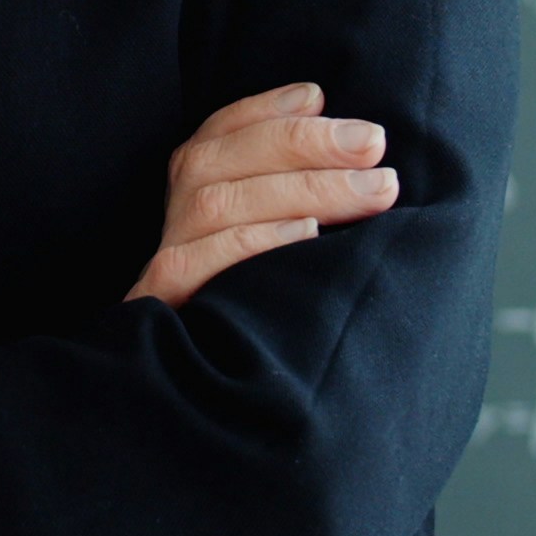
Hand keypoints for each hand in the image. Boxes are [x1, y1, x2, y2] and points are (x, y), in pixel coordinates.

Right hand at [123, 81, 396, 307]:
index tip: (318, 96)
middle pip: (210, 164)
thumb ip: (304, 198)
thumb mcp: (295, 257)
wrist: (244, 438)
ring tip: (372, 190)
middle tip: (375, 146)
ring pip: (212, 205)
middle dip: (299, 144)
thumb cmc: (284, 332)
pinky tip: (310, 236)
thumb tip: (342, 127)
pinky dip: (255, 241)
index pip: (211, 140)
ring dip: (299, 188)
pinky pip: (194, 266)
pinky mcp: (159, 319)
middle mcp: (169, 236)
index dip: (261, 111)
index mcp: (191, 211)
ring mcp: (161, 278)